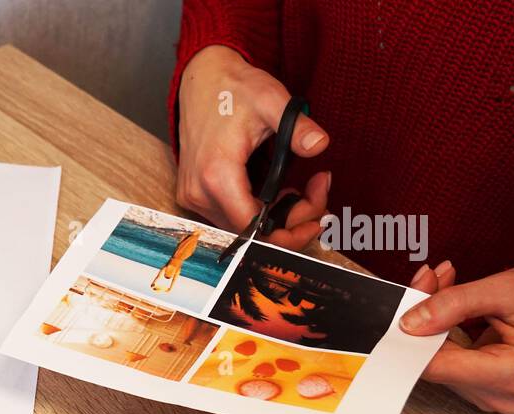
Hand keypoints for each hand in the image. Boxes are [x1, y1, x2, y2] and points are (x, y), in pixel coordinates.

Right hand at [176, 45, 330, 250]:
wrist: (202, 80)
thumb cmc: (233, 90)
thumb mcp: (271, 100)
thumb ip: (296, 126)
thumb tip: (319, 145)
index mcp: (217, 174)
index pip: (254, 228)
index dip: (290, 231)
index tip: (318, 213)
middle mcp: (199, 193)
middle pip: (251, 232)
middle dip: (292, 221)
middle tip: (319, 193)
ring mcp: (194, 197)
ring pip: (242, 229)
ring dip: (277, 218)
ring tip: (301, 191)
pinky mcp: (194, 196)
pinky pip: (231, 218)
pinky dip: (259, 213)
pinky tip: (280, 193)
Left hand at [401, 264, 513, 413]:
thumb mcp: (505, 289)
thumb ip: (454, 304)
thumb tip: (409, 323)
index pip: (439, 366)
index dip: (415, 337)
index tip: (404, 308)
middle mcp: (503, 396)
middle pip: (438, 364)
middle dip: (426, 321)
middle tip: (430, 280)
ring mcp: (493, 399)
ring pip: (441, 364)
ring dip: (434, 327)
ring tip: (447, 289)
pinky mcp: (485, 393)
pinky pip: (450, 366)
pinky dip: (445, 338)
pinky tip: (452, 313)